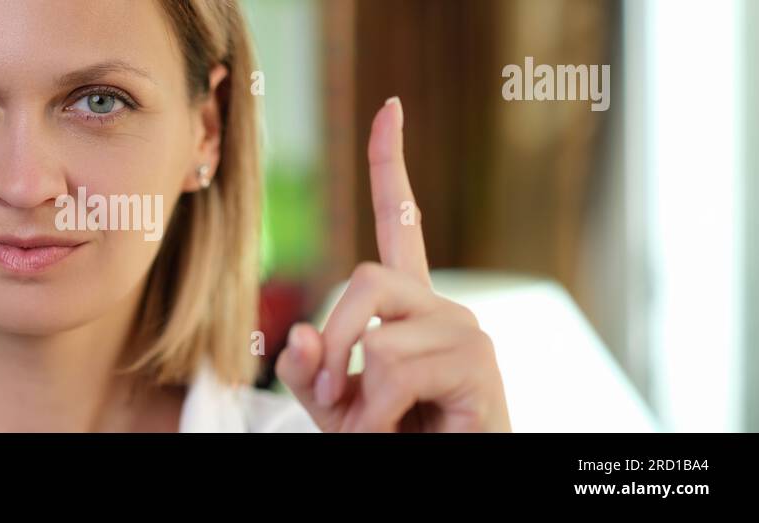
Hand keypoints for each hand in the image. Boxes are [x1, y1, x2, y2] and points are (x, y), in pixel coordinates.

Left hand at [275, 97, 510, 431]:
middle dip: (331, 341)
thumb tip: (299, 333)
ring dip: (356, 398)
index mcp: (407, 306)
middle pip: (365, 279)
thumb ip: (307, 368)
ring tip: (377, 428)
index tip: (391, 109)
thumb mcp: (330, 406)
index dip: (390, 167)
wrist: (440, 479)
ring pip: (376, 337)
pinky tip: (397, 429)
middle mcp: (441, 307)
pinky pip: (396, 369)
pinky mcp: (478, 364)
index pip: (399, 224)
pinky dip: (376, 410)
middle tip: (329, 401)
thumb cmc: (391, 441)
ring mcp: (465, 331)